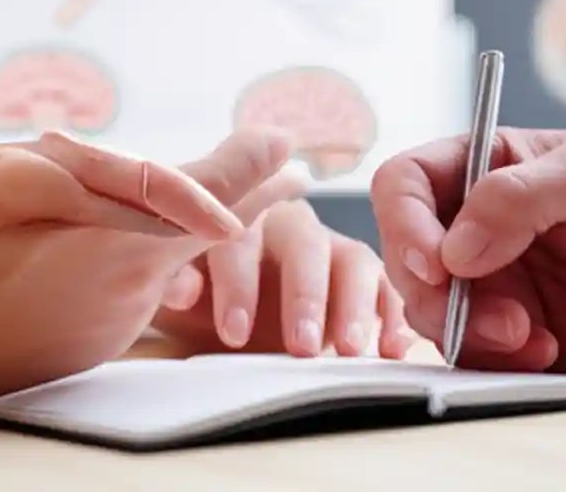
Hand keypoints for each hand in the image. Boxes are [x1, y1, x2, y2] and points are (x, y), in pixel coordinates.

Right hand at [0, 129, 290, 424]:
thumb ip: (88, 173)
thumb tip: (167, 182)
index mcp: (111, 249)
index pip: (208, 198)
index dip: (250, 166)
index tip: (286, 143)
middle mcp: (121, 298)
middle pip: (199, 236)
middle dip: (246, 198)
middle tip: (290, 170)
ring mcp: (100, 330)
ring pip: (158, 261)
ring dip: (181, 226)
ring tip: (219, 192)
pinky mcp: (78, 347)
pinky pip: (125, 291)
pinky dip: (136, 257)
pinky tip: (120, 241)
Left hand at [150, 167, 410, 359]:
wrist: (221, 312)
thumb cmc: (194, 294)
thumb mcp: (171, 292)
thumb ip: (175, 283)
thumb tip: (180, 288)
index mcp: (233, 214)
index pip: (238, 235)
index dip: (239, 282)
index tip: (234, 332)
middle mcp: (285, 221)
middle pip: (303, 243)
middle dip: (304, 296)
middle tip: (301, 347)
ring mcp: (326, 245)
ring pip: (350, 260)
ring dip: (352, 305)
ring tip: (349, 351)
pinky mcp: (356, 275)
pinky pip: (382, 286)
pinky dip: (391, 316)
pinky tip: (394, 349)